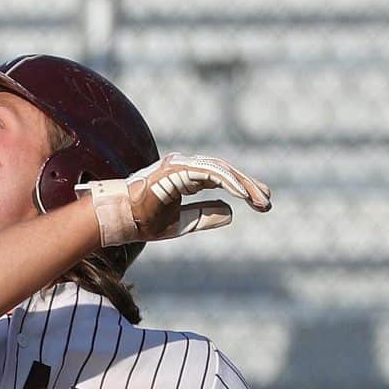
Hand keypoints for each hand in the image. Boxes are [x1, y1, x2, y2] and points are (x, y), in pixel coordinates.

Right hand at [78, 153, 272, 245]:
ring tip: (261, 201)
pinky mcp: (177, 169)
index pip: (221, 178)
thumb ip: (204, 216)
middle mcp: (185, 166)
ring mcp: (181, 165)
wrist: (120, 219)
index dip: (243, 188)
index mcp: (186, 176)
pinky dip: (228, 182)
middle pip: (225, 172)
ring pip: (221, 170)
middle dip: (249, 186)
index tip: (262, 202)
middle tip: (267, 202)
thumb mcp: (182, 223)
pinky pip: (209, 173)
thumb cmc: (144, 220)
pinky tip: (243, 195)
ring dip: (243, 185)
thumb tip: (231, 212)